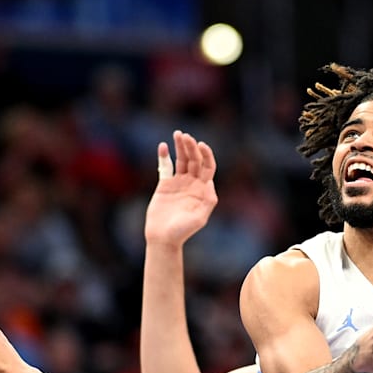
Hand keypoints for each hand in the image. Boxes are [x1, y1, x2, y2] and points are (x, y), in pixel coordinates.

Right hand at [144, 130, 218, 247]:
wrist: (163, 238)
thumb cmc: (182, 231)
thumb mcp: (198, 219)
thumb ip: (206, 204)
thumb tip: (210, 188)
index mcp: (203, 190)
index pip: (208, 167)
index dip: (206, 155)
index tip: (200, 145)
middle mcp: (193, 184)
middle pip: (194, 160)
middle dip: (191, 147)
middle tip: (184, 136)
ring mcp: (179, 183)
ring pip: (182, 160)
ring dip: (180, 147)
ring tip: (178, 134)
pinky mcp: (165, 185)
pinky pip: (165, 167)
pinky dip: (164, 156)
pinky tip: (163, 146)